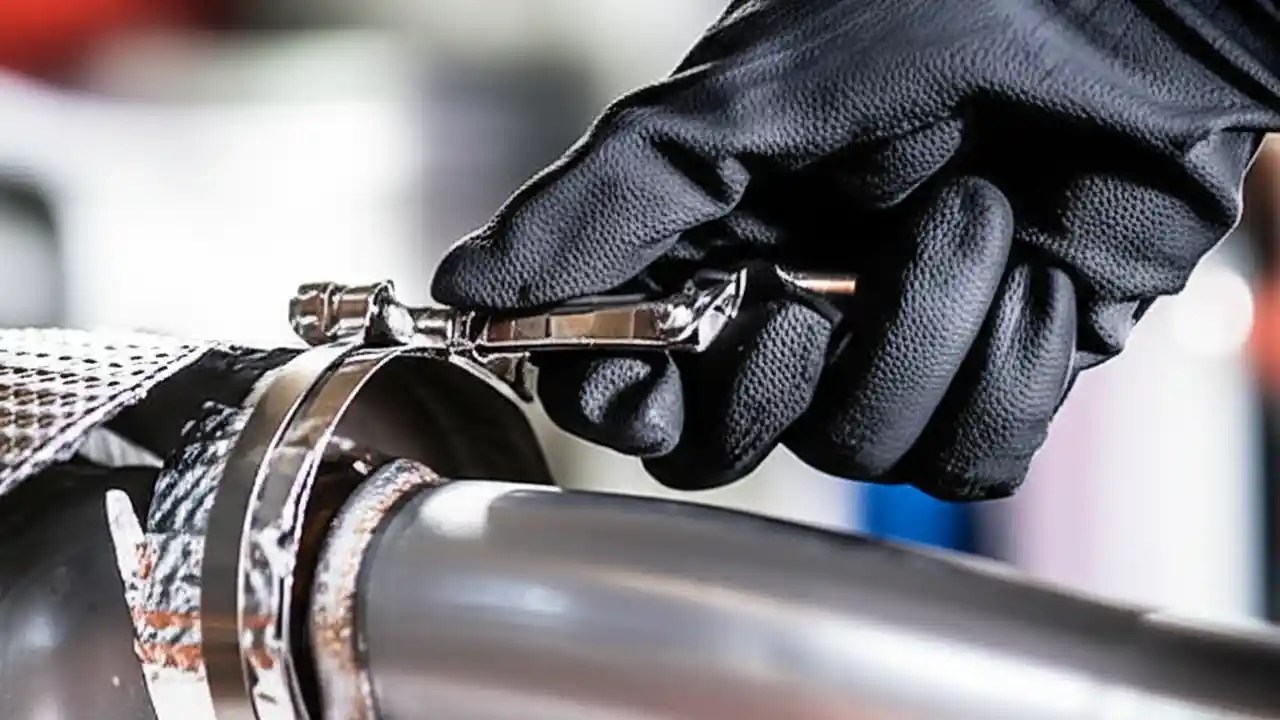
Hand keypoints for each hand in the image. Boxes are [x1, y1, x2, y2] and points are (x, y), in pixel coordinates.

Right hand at [433, 0, 1279, 498]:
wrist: (1144, 21)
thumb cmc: (950, 10)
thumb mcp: (748, 90)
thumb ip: (606, 201)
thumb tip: (465, 281)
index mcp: (710, 234)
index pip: (615, 374)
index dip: (614, 391)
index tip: (641, 362)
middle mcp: (788, 302)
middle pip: (719, 446)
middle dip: (768, 378)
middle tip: (801, 292)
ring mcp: (890, 346)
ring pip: (854, 448)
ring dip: (917, 332)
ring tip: (970, 212)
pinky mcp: (993, 374)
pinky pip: (966, 457)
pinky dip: (1003, 366)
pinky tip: (1033, 270)